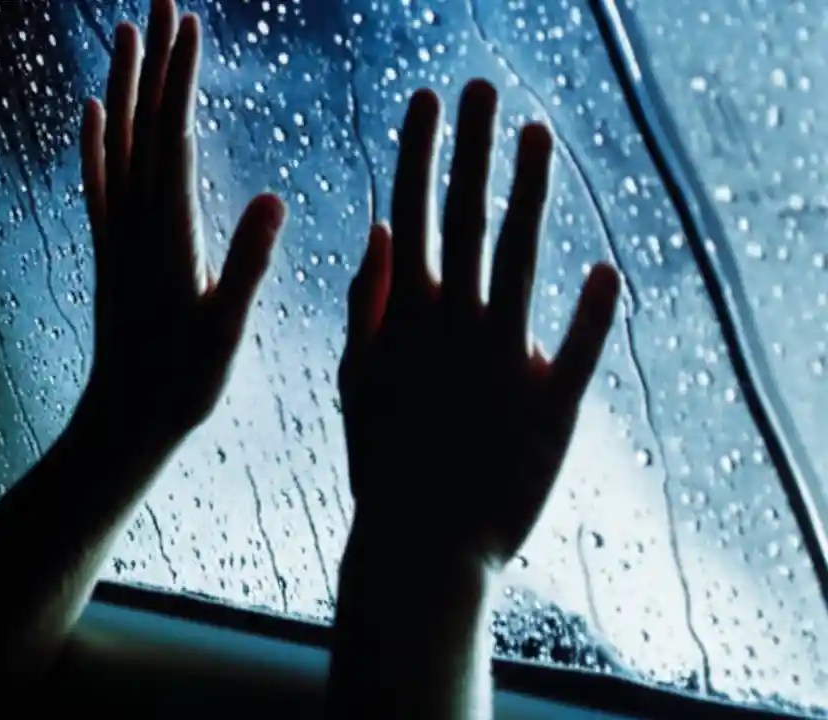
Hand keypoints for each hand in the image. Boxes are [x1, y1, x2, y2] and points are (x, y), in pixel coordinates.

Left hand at [78, 0, 284, 449]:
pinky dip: (92, 140)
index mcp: (169, 235)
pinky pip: (97, 181)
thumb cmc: (181, 385)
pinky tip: (89, 109)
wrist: (124, 420)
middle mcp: (135, 222)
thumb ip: (248, 265)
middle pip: (142, 124)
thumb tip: (276, 197)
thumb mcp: (226, 331)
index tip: (188, 22)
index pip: (173, 139)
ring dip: (122, 84)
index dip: (180, 79)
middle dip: (153, 58)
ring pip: (116, 143)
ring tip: (126, 30)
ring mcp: (117, 233)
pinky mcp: (108, 249)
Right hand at [338, 80, 619, 568]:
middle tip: (482, 86)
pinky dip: (597, 308)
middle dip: (473, 145)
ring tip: (539, 135)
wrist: (423, 545)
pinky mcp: (554, 405)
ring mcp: (508, 361)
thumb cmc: (382, 464)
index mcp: (407, 318)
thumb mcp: (355, 379)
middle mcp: (458, 326)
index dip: (420, 152)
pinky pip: (582, 347)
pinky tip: (608, 268)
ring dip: (532, 191)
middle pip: (469, 217)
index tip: (427, 98)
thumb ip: (366, 303)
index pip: (414, 214)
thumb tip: (382, 229)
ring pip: (523, 258)